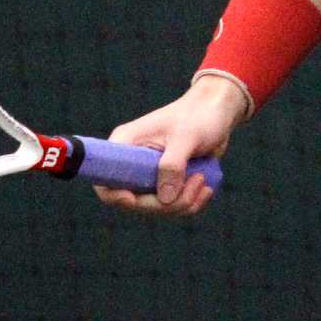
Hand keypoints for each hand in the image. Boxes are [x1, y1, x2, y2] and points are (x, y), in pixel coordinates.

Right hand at [92, 74, 248, 217]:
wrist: (216, 113)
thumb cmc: (198, 116)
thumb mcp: (185, 137)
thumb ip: (173, 165)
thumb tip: (164, 199)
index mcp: (125, 145)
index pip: (104, 180)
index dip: (115, 195)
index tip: (134, 198)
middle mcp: (132, 163)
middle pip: (134, 202)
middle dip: (165, 203)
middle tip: (196, 183)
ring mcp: (149, 175)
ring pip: (157, 207)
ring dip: (183, 203)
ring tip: (204, 182)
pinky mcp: (166, 183)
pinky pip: (172, 206)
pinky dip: (190, 203)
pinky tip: (206, 188)